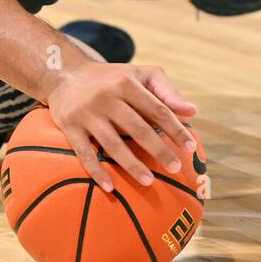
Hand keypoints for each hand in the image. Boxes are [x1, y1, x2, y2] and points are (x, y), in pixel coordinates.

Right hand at [46, 61, 196, 192]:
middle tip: (176, 168)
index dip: (175, 129)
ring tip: (150, 181)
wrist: (67, 74)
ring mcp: (87, 113)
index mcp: (127, 83)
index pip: (158, 109)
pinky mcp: (70, 126)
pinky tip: (110, 187)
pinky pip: (84, 154)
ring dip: (132, 165)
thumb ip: (167, 91)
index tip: (190, 147)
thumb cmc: (114, 77)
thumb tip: (192, 112)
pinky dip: (97, 172)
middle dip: (159, 150)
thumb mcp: (141, 74)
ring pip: (113, 145)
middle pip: (138, 129)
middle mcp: (107, 97)